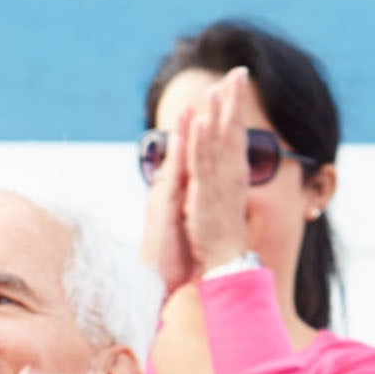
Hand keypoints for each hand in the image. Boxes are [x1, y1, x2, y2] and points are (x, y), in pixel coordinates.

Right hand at [140, 103, 196, 296]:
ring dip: (182, 131)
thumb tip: (195, 193)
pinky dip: (178, 158)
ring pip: (176, 160)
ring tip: (191, 105)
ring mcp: (164, 198)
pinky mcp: (164, 209)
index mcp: (177, 192)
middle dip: (195, 120)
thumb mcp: (186, 225)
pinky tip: (185, 141)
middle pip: (184, 149)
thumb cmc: (174, 258)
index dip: (202, 131)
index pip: (192, 156)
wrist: (158, 284)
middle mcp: (169, 190)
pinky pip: (173, 179)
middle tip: (213, 90)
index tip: (216, 106)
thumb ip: (189, 205)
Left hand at [182, 65, 253, 272]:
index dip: (237, 108)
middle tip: (239, 72)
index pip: (237, 135)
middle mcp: (230, 176)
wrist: (225, 264)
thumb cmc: (224, 238)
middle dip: (235, 101)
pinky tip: (199, 121)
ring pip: (217, 143)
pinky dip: (201, 142)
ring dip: (217, 113)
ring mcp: (217, 185)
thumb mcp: (226, 202)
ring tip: (218, 86)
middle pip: (233, 131)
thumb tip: (231, 163)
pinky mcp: (203, 196)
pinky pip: (202, 164)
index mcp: (234, 175)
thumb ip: (227, 180)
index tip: (239, 81)